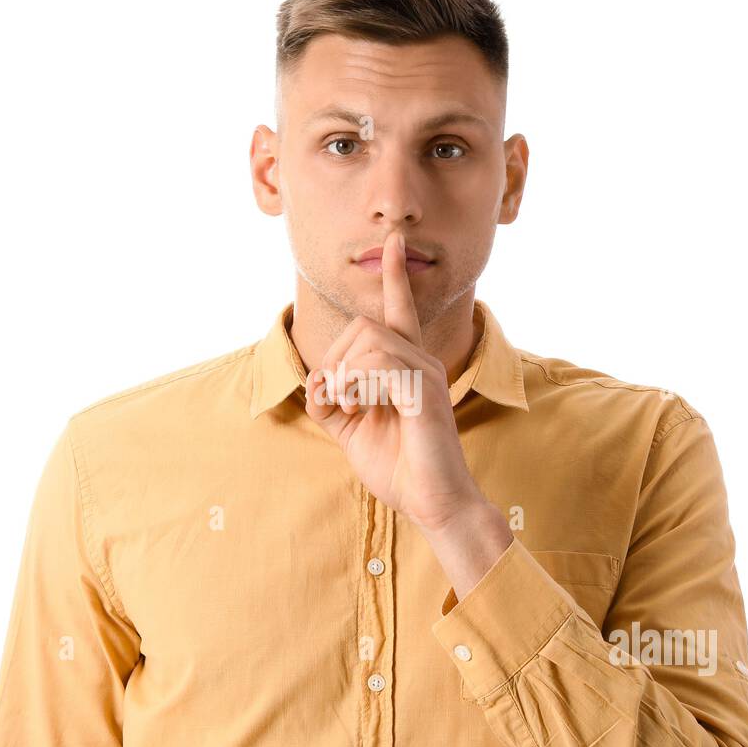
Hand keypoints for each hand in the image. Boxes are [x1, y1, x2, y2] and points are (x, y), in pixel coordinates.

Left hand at [303, 228, 484, 532]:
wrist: (432, 504)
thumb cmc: (400, 469)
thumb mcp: (352, 430)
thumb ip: (333, 400)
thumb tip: (314, 382)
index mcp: (408, 367)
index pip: (400, 311)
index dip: (394, 277)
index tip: (390, 242)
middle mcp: (421, 362)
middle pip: (364, 328)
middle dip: (334, 360)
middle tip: (335, 399)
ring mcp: (426, 374)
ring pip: (368, 343)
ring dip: (343, 376)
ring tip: (349, 407)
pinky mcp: (424, 392)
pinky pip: (378, 365)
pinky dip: (354, 385)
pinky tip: (357, 408)